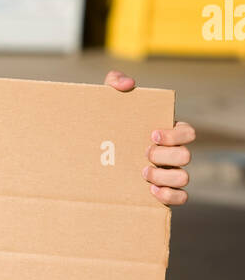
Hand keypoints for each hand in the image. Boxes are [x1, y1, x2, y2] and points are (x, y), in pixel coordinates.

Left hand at [104, 69, 195, 205]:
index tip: (152, 134)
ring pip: (183, 177)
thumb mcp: (107, 100)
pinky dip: (170, 195)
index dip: (175, 134)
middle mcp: (172, 153)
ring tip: (142, 173)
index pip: (188, 132)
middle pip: (186, 156)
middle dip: (166, 156)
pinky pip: (180, 197)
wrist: (92, 154)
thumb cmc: (107, 123)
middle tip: (144, 154)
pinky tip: (151, 191)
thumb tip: (128, 84)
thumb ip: (115, 81)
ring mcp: (168, 173)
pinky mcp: (162, 191)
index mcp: (167, 132)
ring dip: (165, 176)